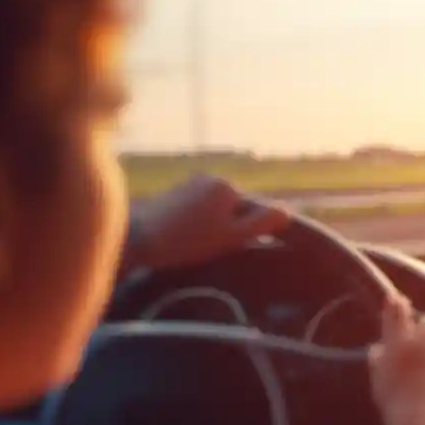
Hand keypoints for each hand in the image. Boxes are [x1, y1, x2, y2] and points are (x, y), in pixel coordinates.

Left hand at [125, 175, 289, 272]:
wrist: (137, 239)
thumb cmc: (186, 241)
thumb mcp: (230, 237)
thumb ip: (261, 223)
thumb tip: (287, 211)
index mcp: (227, 186)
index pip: (252, 210)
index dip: (245, 231)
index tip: (227, 246)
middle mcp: (211, 177)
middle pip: (234, 207)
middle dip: (228, 226)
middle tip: (210, 246)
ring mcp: (191, 182)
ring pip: (216, 209)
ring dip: (212, 225)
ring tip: (193, 243)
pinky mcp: (175, 191)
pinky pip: (198, 208)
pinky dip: (196, 222)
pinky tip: (182, 236)